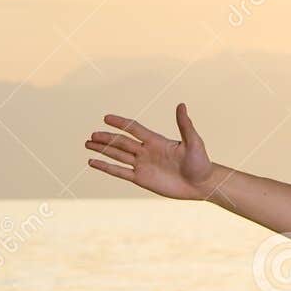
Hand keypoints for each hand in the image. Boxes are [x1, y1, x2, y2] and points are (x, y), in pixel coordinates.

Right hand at [86, 103, 215, 199]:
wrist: (203, 185)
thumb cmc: (201, 163)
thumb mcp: (194, 142)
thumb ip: (185, 125)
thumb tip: (181, 104)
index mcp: (156, 141)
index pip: (134, 129)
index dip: (120, 123)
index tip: (106, 117)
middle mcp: (146, 151)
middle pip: (121, 142)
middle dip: (106, 138)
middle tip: (92, 134)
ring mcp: (143, 165)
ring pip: (117, 155)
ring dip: (102, 150)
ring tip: (87, 144)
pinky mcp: (141, 179)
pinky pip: (120, 172)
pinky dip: (106, 167)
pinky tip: (92, 162)